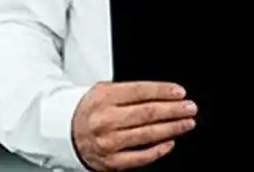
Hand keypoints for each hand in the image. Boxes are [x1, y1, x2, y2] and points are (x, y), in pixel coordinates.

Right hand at [70, 81, 197, 170]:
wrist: (63, 133)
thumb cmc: (89, 109)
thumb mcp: (102, 91)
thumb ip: (129, 92)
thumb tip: (163, 95)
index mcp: (103, 98)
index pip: (140, 91)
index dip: (163, 91)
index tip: (180, 92)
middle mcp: (105, 120)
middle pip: (148, 113)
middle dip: (174, 110)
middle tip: (190, 108)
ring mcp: (108, 142)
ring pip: (148, 134)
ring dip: (172, 128)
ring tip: (186, 123)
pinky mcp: (111, 161)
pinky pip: (140, 156)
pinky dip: (158, 150)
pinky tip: (170, 142)